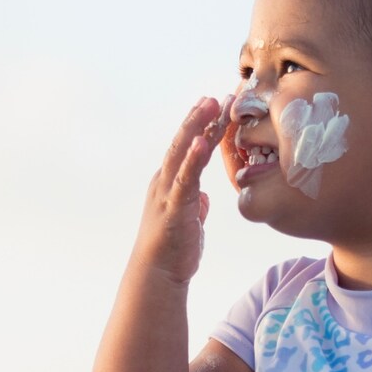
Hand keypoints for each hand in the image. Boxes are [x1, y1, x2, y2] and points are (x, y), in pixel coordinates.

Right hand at [132, 97, 226, 286]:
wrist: (156, 276)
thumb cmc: (172, 251)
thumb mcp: (188, 222)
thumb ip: (193, 205)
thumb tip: (202, 198)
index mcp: (169, 183)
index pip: (186, 147)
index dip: (200, 126)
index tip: (215, 105)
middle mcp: (164, 182)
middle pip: (182, 142)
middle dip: (198, 117)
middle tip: (216, 95)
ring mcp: (166, 192)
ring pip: (182, 152)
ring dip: (197, 127)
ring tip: (211, 104)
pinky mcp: (174, 207)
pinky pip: (185, 179)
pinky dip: (193, 158)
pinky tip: (202, 141)